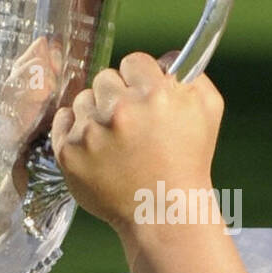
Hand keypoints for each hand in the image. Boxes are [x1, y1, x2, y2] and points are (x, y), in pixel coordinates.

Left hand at [49, 50, 222, 231]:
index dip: (141, 79)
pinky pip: (63, 120)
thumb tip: (165, 59)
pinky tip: (97, 145)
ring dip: (97, 113)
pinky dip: (77, 129)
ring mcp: (91, 132)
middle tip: (132, 122)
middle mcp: (120, 110)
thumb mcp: (208, 109)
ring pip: (84, 99)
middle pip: (106, 78)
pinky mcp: (69, 152)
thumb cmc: (189, 162)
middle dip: (119, 95)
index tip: (144, 95)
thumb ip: (190, 73)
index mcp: (154, 94)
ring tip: (116, 140)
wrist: (165, 213)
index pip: (134, 61)